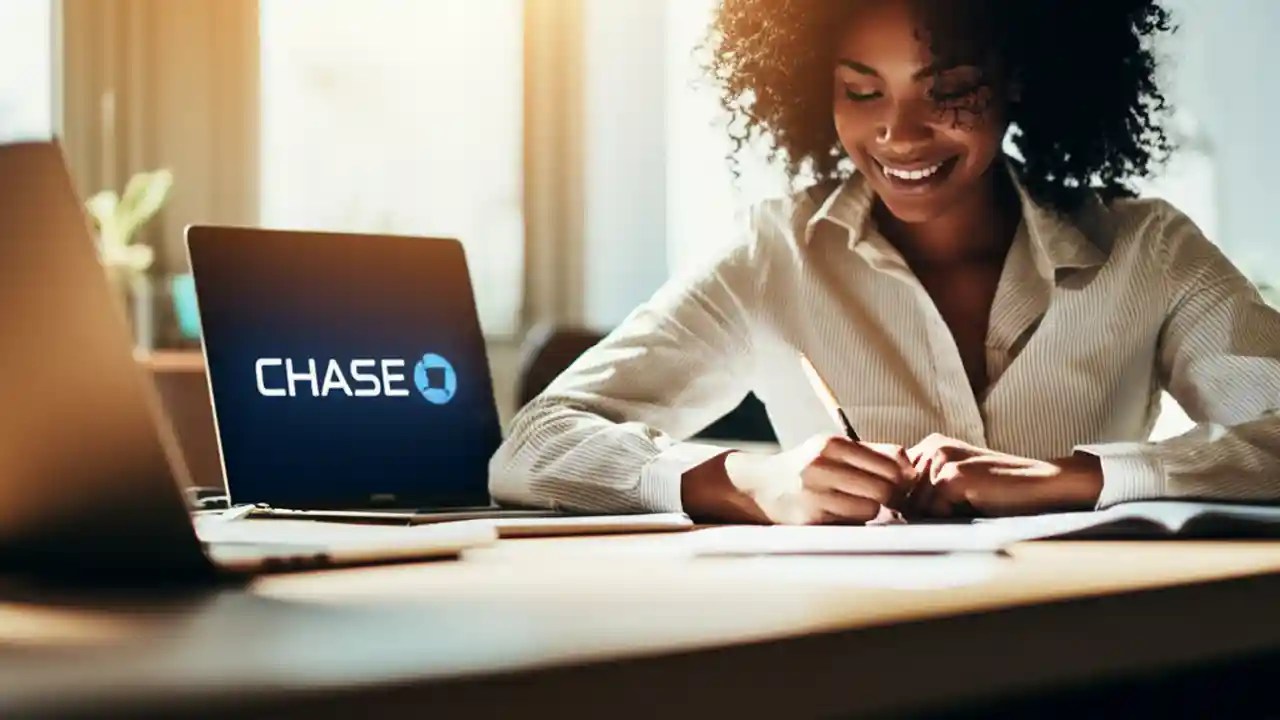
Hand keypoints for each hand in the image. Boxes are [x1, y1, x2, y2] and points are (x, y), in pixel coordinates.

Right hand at [711, 435, 916, 524]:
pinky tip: (845, 513)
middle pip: (885, 486)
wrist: (759, 486)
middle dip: (894, 495)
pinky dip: (856, 520)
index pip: (890, 459)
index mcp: (832, 444)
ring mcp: (815, 493)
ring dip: (874, 509)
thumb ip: (871, 453)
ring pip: (872, 507)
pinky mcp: (811, 518)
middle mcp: (822, 465)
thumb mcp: (832, 450)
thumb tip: (912, 468)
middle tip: (890, 499)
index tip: (902, 482)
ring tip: (862, 504)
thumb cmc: (806, 468)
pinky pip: (853, 522)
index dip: (904, 475)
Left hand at [904, 434, 1102, 517]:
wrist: (1042, 484)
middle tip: (959, 507)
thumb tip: (889, 513)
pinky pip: (933, 510)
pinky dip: (952, 517)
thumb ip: (924, 490)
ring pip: (916, 506)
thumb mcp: (955, 485)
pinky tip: (974, 504)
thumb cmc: (1000, 492)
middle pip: (902, 496)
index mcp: (930, 447)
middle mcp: (932, 447)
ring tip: (968, 504)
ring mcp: (942, 459)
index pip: (895, 482)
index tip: (931, 510)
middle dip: (921, 513)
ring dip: (940, 516)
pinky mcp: (953, 475)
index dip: (905, 504)